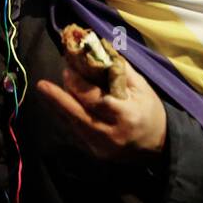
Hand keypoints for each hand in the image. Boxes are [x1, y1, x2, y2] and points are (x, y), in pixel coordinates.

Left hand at [36, 63, 167, 161]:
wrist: (159, 147)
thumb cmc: (151, 112)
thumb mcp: (142, 89)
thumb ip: (120, 71)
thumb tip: (100, 48)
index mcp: (125, 115)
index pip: (94, 98)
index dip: (78, 84)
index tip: (67, 69)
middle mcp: (110, 133)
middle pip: (77, 114)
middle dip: (58, 98)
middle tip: (43, 85)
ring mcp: (101, 147)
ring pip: (73, 125)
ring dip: (58, 107)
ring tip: (45, 91)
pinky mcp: (96, 154)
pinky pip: (76, 133)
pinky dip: (67, 118)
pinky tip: (58, 106)